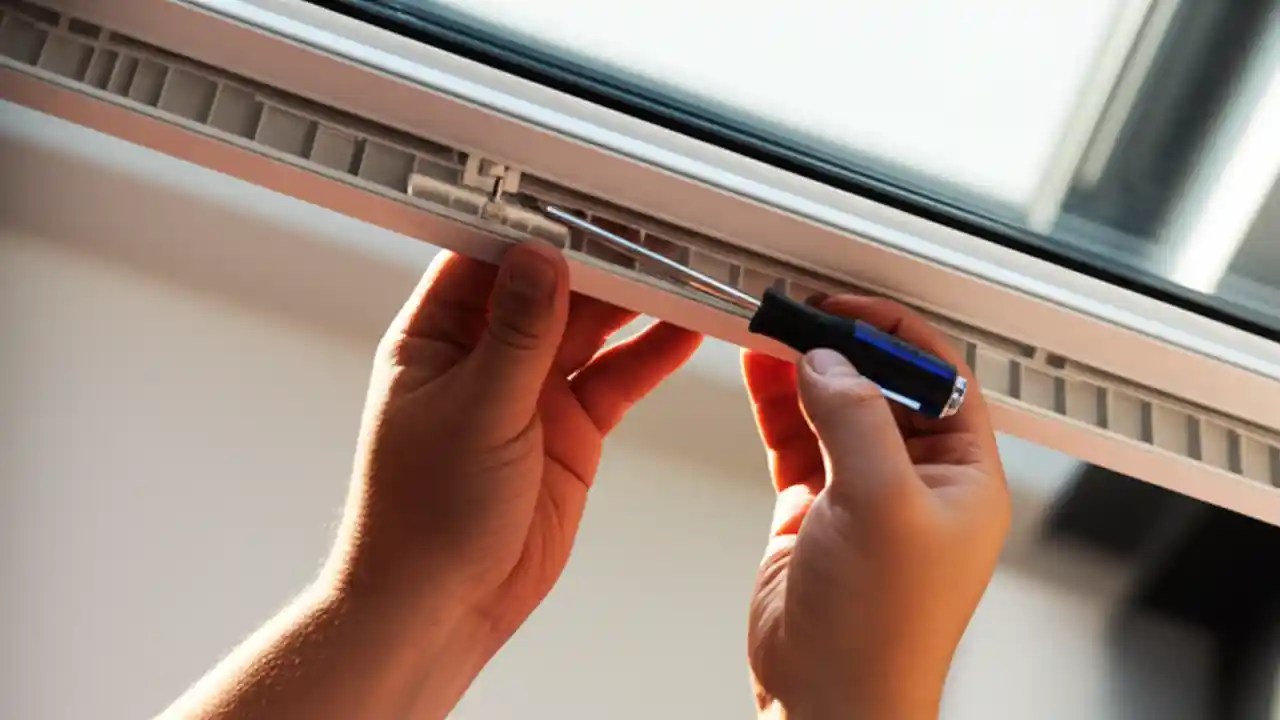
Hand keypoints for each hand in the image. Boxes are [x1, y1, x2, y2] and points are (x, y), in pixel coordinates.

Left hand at [329, 243, 700, 709]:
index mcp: (436, 338)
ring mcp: (530, 393)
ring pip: (591, 329)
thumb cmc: (421, 517)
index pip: (487, 259)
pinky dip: (650, 356)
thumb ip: (518, 335)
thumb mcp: (475, 411)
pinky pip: (617, 379)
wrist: (443, 606)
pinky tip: (684, 332)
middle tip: (652, 235)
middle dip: (599, 261)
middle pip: (551, 287)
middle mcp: (484, 357)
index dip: (535, 227)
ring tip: (681, 272)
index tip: (583, 202)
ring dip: (634, 303)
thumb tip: (542, 258)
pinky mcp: (570, 429)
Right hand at [743, 296, 1009, 719]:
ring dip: (803, 371)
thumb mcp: (882, 507)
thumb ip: (855, 422)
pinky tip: (760, 375)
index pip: (940, 379)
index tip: (847, 309)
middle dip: (841, 347)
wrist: (827, 702)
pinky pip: (797, 441)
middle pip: (882, 387)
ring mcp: (862, 495)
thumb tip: (827, 362)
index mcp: (964, 478)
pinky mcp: (814, 511)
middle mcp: (917, 481)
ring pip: (834, 410)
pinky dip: (777, 406)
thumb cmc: (883, 633)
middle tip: (799, 314)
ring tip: (770, 330)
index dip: (896, 335)